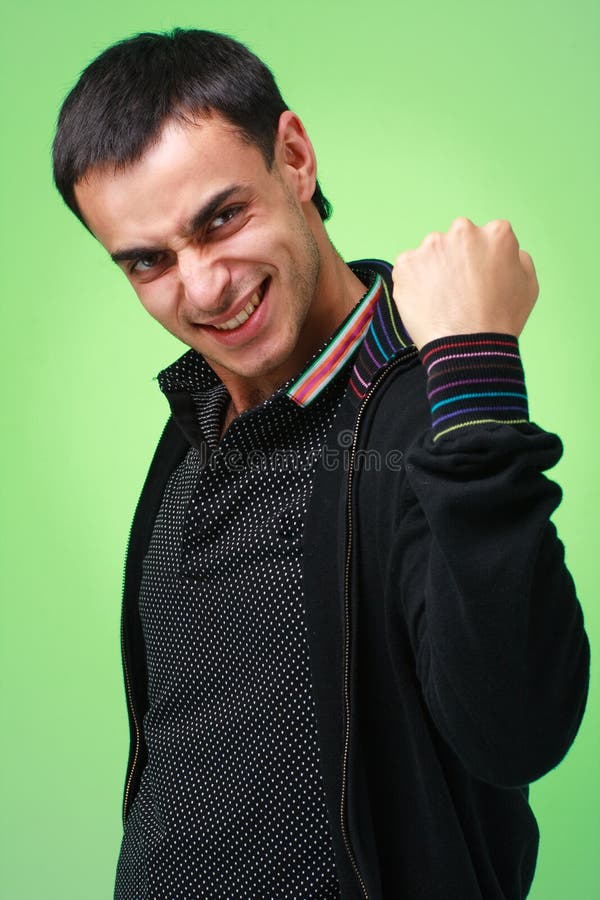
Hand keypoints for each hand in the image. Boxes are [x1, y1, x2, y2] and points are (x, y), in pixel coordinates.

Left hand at [391, 218, 538, 350]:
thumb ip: (517, 257)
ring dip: (433, 269)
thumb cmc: (501, 321)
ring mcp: (431, 246)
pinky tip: (426, 303)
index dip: (483, 260)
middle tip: (459, 291)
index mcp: (496, 233)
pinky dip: (413, 282)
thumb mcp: (528, 285)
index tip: (480, 279)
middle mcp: (463, 231)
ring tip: (441, 301)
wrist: (469, 348)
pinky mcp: (407, 263)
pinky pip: (408, 268)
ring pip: (430, 253)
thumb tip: (503, 250)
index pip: (487, 237)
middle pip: (456, 239)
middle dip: (456, 259)